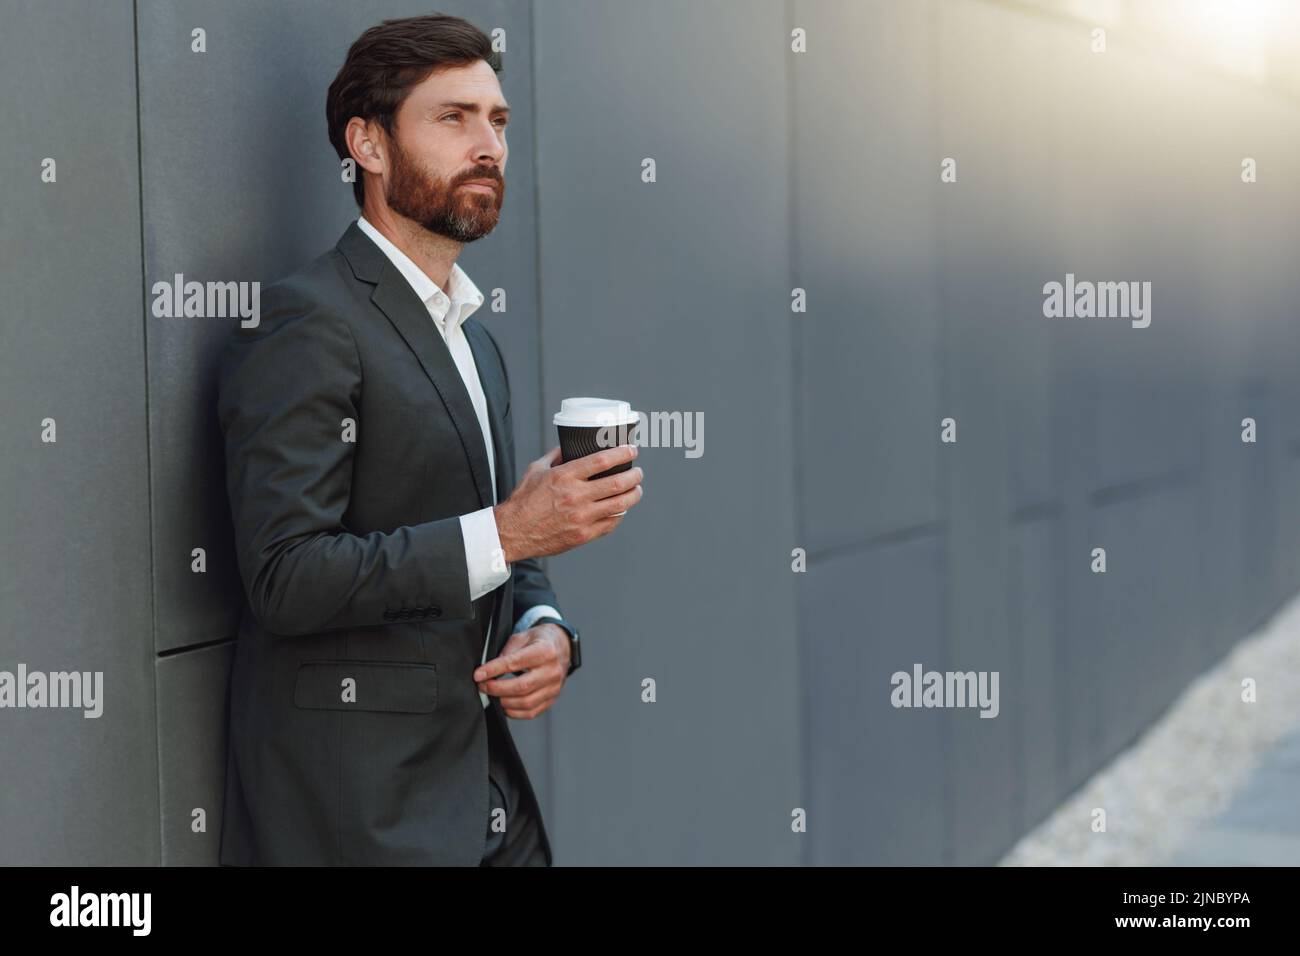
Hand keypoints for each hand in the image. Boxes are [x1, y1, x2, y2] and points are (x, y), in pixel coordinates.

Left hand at [473, 623, 571, 718]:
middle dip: (496, 689)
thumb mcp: (522, 637)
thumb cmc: (539, 641)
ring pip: (526, 703)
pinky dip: (514, 712)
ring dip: (504, 702)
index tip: (478, 674)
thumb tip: (488, 670)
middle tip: (482, 686)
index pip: (515, 663)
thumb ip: (506, 653)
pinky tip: (504, 704)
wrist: (561, 647)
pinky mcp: (552, 699)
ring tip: (492, 694)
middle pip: (521, 687)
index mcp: (545, 651)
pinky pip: (531, 712)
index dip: (494, 670)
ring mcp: (554, 687)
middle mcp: (552, 671)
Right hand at [493, 444, 643, 564]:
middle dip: (635, 475)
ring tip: (636, 489)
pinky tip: (620, 508)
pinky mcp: (583, 535)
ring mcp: (581, 518)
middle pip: (618, 483)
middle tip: (638, 472)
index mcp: (564, 477)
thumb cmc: (523, 501)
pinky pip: (611, 523)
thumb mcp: (536, 470)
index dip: (623, 454)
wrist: (513, 532)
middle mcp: (576, 496)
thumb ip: (555, 455)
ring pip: (620, 505)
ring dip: (634, 495)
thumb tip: (569, 444)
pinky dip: (620, 514)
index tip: (631, 451)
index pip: (602, 461)